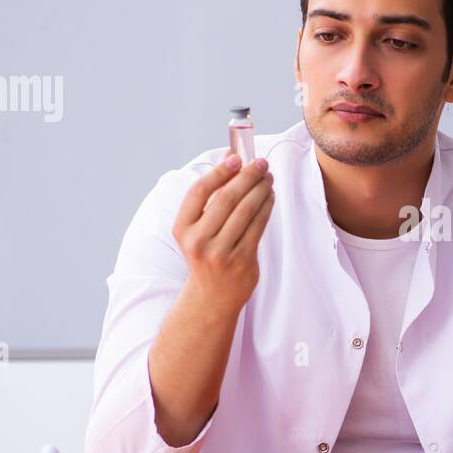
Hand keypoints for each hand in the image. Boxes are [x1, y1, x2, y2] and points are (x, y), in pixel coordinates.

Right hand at [173, 154, 274, 312]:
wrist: (212, 296)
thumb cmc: (206, 252)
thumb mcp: (198, 228)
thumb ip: (212, 194)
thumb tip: (231, 157)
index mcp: (183, 229)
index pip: (199, 192)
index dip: (219, 172)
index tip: (236, 157)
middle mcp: (198, 241)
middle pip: (227, 199)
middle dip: (247, 176)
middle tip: (261, 163)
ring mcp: (220, 253)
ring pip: (246, 211)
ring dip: (261, 189)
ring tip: (268, 178)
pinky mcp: (242, 261)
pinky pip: (258, 226)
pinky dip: (266, 207)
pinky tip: (270, 196)